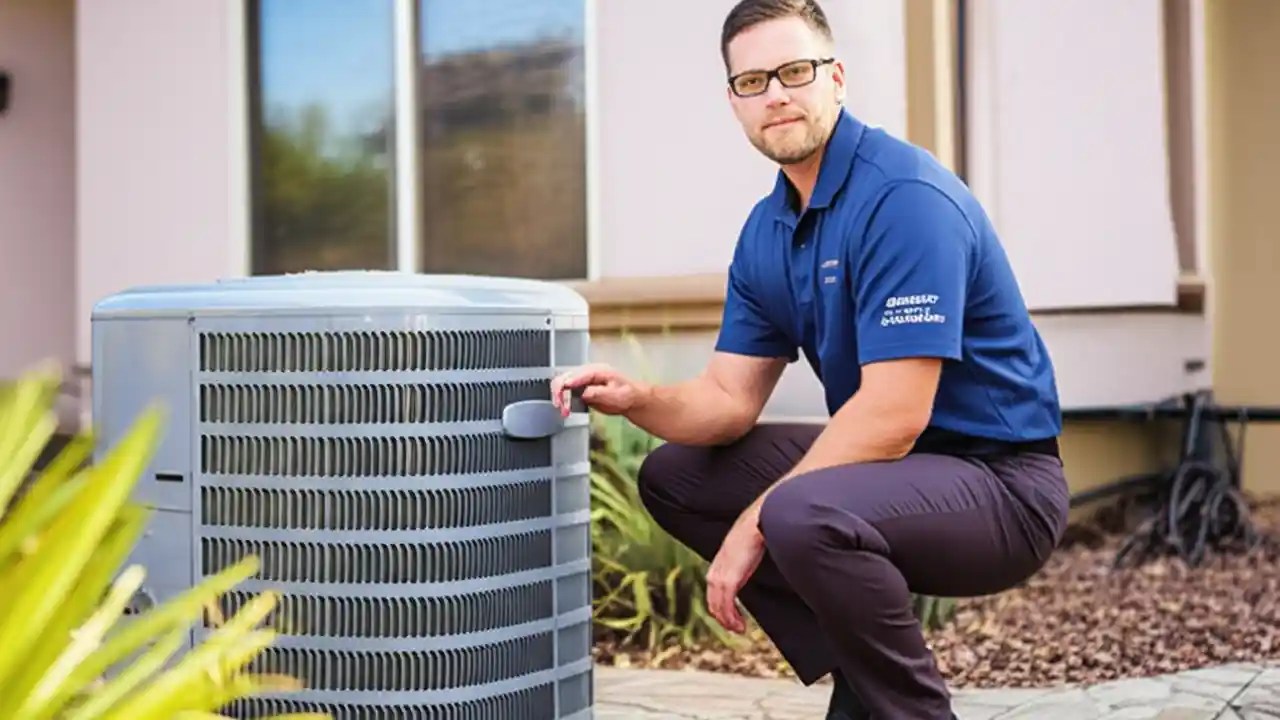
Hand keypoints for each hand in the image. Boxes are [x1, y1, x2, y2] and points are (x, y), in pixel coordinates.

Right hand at [551, 363, 648, 416]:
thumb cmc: (627, 395)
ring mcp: (582, 381)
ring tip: (563, 410)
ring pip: (562, 384)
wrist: (631, 400)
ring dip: (559, 397)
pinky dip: (562, 400)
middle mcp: (587, 374)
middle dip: (560, 392)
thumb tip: (582, 393)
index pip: (577, 374)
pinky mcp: (580, 390)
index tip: (562, 395)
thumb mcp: (615, 395)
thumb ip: (598, 393)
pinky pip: (566, 392)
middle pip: (565, 378)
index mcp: (597, 371)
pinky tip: (565, 409)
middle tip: (562, 407)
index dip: (567, 384)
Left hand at [706, 505, 765, 633]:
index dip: (722, 608)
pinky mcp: (728, 580)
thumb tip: (753, 563)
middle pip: (713, 603)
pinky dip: (731, 618)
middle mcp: (714, 573)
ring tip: (740, 629)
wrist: (756, 523)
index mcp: (718, 565)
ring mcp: (719, 577)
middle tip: (737, 628)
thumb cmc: (755, 533)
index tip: (733, 617)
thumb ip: (744, 561)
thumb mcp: (745, 550)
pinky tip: (740, 625)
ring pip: (718, 607)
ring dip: (728, 621)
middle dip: (724, 618)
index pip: (714, 593)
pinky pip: (726, 606)